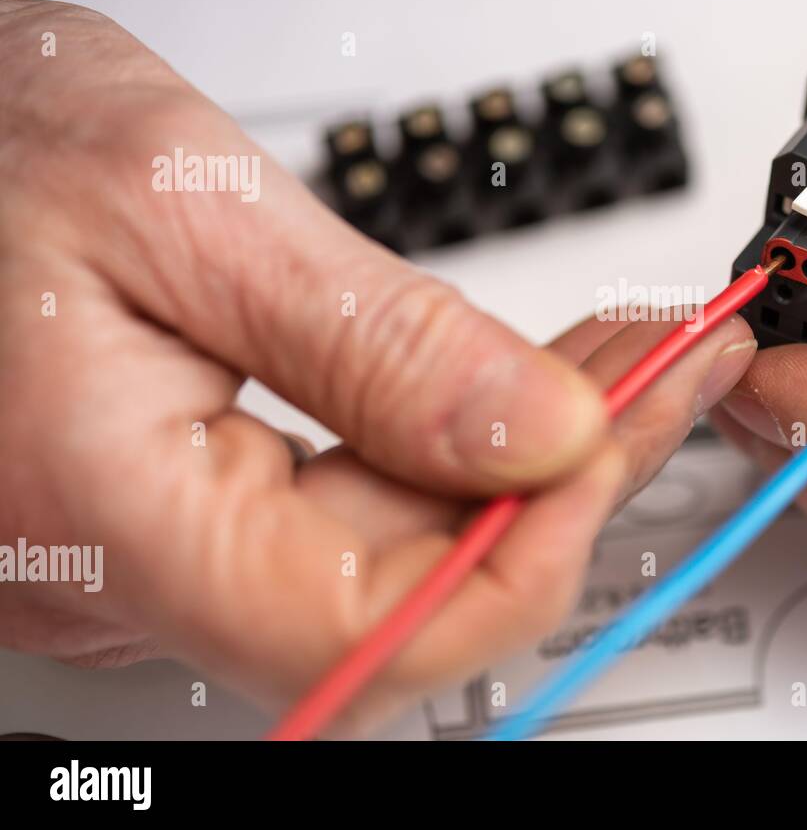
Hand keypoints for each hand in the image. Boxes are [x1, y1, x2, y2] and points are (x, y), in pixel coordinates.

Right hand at [0, 0, 756, 731]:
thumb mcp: (195, 208)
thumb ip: (377, 343)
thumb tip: (542, 434)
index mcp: (113, 516)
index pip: (369, 628)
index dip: (525, 551)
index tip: (619, 437)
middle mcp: (135, 575)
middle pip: (409, 590)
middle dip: (564, 477)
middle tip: (664, 370)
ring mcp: (171, 556)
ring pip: (402, 553)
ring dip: (531, 457)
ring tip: (627, 360)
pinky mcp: (201, 516)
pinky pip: (362, 515)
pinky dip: (464, 447)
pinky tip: (534, 384)